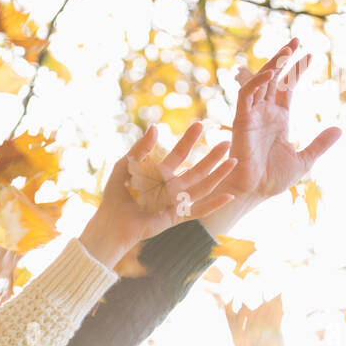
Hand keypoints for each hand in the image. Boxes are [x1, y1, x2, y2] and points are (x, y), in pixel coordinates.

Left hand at [80, 123, 236, 269]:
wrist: (113, 221)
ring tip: (233, 161)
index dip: (189, 139)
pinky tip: (229, 196)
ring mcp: (176, 202)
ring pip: (203, 186)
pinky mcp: (177, 216)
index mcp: (160, 173)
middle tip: (226, 142)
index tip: (200, 124)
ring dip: (218, 174)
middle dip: (212, 156)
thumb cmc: (115, 195)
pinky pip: (199, 211)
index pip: (180, 153)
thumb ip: (141, 148)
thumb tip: (155, 127)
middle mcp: (171, 187)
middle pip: (197, 169)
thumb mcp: (126, 165)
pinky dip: (214, 205)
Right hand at [201, 39, 342, 234]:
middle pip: (274, 77)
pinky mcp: (241, 120)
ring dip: (272, 64)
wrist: (253, 193)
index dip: (297, 70)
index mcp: (278, 120)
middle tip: (297, 39)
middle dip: (284, 58)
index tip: (311, 55)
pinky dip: (257, 82)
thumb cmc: (273, 181)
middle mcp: (264, 113)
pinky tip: (272, 74)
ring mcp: (252, 115)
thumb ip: (320, 144)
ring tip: (288, 50)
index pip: (287, 87)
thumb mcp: (304, 160)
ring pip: (260, 81)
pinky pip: (246, 95)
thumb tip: (340, 129)